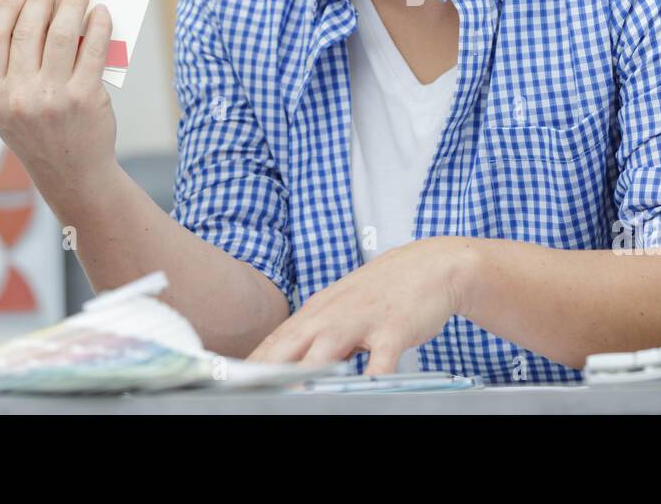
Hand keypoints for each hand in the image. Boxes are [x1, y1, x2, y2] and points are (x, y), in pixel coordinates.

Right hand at [0, 0, 118, 198]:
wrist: (73, 175)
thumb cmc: (40, 136)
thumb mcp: (7, 109)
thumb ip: (8, 69)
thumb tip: (24, 13)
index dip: (6, 5)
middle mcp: (18, 95)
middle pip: (26, 29)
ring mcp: (52, 97)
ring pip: (60, 34)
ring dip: (71, 4)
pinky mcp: (85, 97)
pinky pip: (92, 49)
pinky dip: (97, 25)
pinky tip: (100, 13)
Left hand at [246, 236, 474, 373]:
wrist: (431, 265)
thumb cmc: (382, 293)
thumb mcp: (342, 308)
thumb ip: (315, 335)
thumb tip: (283, 362)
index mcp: (318, 310)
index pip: (276, 341)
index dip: (252, 363)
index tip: (230, 382)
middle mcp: (334, 313)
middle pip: (291, 344)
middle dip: (266, 369)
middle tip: (246, 390)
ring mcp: (363, 319)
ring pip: (328, 349)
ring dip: (306, 372)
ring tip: (291, 395)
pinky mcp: (394, 328)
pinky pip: (381, 358)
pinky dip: (369, 375)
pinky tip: (361, 390)